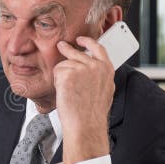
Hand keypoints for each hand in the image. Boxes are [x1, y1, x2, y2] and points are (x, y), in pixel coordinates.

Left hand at [53, 37, 115, 163]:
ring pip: (64, 64)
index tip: (80, 39)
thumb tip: (93, 68)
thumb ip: (99, 76)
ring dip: (62, 76)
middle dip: (66, 49)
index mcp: (107, 69)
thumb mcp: (105, 90)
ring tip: (68, 91)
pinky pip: (57, 71)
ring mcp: (82, 69)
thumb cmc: (93, 113)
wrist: (86, 124)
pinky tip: (64, 92)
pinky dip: (57, 81)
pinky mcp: (69, 74)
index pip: (98, 48)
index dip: (87, 41)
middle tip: (61, 46)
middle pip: (76, 53)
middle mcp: (96, 66)